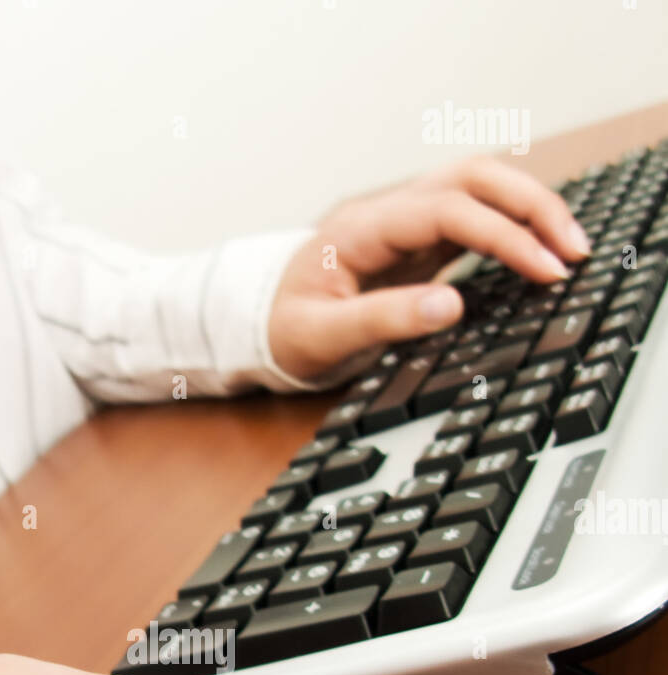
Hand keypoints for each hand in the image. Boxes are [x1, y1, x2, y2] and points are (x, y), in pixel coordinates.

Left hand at [269, 156, 590, 380]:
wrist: (260, 324)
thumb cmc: (285, 330)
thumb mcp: (324, 337)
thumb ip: (384, 320)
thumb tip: (451, 305)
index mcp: (363, 229)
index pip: (449, 211)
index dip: (503, 234)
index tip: (544, 268)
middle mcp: (387, 214)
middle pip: (472, 178)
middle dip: (531, 205)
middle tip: (574, 250)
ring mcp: (403, 225)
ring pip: (477, 189)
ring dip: (527, 209)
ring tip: (569, 249)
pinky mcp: (415, 244)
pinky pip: (471, 219)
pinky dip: (510, 229)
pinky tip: (537, 254)